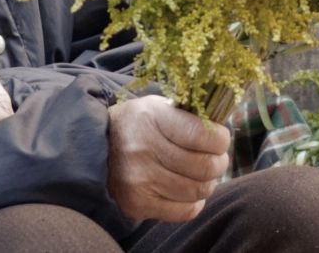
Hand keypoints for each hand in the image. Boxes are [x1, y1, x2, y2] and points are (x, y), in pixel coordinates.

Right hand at [106, 96, 232, 221]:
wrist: (97, 147)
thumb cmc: (139, 125)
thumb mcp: (158, 107)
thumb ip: (188, 115)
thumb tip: (222, 130)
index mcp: (152, 117)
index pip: (202, 135)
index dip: (220, 140)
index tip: (220, 139)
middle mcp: (144, 148)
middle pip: (204, 167)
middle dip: (218, 164)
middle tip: (215, 159)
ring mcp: (139, 179)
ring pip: (197, 191)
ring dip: (207, 184)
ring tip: (200, 175)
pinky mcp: (138, 203)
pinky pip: (184, 211)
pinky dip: (194, 203)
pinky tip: (187, 191)